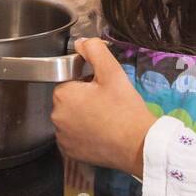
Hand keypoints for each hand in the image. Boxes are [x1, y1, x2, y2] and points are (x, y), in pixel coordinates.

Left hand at [52, 38, 156, 177]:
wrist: (139, 144)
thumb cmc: (125, 108)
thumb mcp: (112, 72)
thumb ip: (94, 51)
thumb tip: (80, 42)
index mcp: (63, 94)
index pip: (69, 81)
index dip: (86, 83)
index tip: (102, 90)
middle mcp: (56, 117)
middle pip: (68, 101)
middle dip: (83, 100)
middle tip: (106, 104)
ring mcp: (62, 137)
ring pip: (69, 119)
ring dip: (82, 118)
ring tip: (105, 120)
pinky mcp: (69, 152)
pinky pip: (72, 137)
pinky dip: (82, 135)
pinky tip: (99, 134)